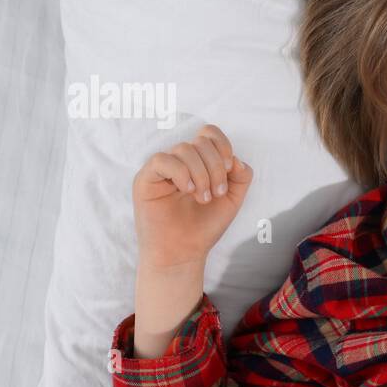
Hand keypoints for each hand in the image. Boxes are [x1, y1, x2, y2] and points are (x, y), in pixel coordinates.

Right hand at [133, 124, 253, 270]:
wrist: (184, 252)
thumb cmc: (204, 227)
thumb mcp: (232, 199)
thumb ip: (241, 176)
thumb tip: (236, 159)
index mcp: (199, 162)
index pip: (209, 133)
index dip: (223, 146)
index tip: (230, 170)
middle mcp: (180, 161)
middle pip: (200, 141)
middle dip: (216, 167)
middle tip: (216, 193)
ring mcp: (162, 169)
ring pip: (184, 149)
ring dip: (201, 174)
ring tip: (203, 198)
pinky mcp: (145, 179)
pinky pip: (163, 160)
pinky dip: (181, 173)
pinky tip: (187, 191)